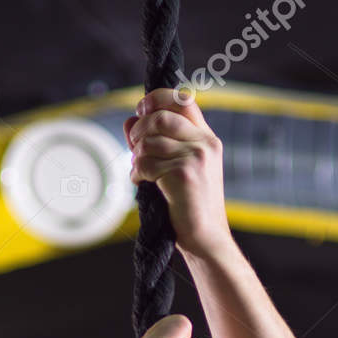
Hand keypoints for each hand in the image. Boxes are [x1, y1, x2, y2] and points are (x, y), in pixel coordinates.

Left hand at [124, 88, 234, 261]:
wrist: (206, 239)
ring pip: (150, 141)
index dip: (157, 98)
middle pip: (161, 117)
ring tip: (138, 170)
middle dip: (139, 129)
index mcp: (208, 139)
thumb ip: (158, 142)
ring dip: (136, 154)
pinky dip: (136, 173)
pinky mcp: (182, 174)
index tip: (141, 109)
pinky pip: (145, 163)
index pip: (182, 100)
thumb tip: (129, 120)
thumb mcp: (180, 169)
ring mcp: (195, 158)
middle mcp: (204, 144)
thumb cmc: (192, 208)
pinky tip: (140, 183)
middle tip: (134, 146)